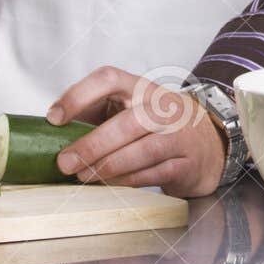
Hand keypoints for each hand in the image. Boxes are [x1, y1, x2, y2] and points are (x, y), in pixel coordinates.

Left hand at [47, 65, 225, 198]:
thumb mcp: (131, 107)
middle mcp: (162, 107)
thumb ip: (97, 112)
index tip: (54, 117)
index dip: (78, 95)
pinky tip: (110, 186)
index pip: (108, 78)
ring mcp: (178, 134)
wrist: (210, 140)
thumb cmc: (159, 123)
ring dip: (108, 166)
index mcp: (140, 87)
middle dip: (92, 144)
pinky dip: (129, 181)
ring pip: (141, 150)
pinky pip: (154, 173)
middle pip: (127, 122)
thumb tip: (53, 128)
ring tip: (83, 176)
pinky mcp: (186, 162)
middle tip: (65, 161)